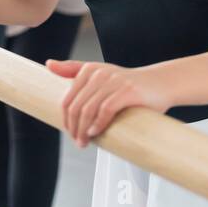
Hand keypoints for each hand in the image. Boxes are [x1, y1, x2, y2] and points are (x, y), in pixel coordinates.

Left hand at [46, 59, 171, 147]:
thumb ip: (74, 70)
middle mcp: (99, 73)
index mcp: (89, 70)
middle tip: (78, 142)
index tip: (70, 133)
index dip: (66, 120)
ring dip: (83, 130)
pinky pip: (105, 110)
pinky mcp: (127, 91)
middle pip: (76, 107)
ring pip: (88, 110)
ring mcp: (113, 81)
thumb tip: (48, 64)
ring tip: (85, 141)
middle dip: (73, 128)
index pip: (67, 100)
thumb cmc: (127, 84)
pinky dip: (98, 124)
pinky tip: (96, 133)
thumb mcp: (100, 74)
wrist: (159, 84)